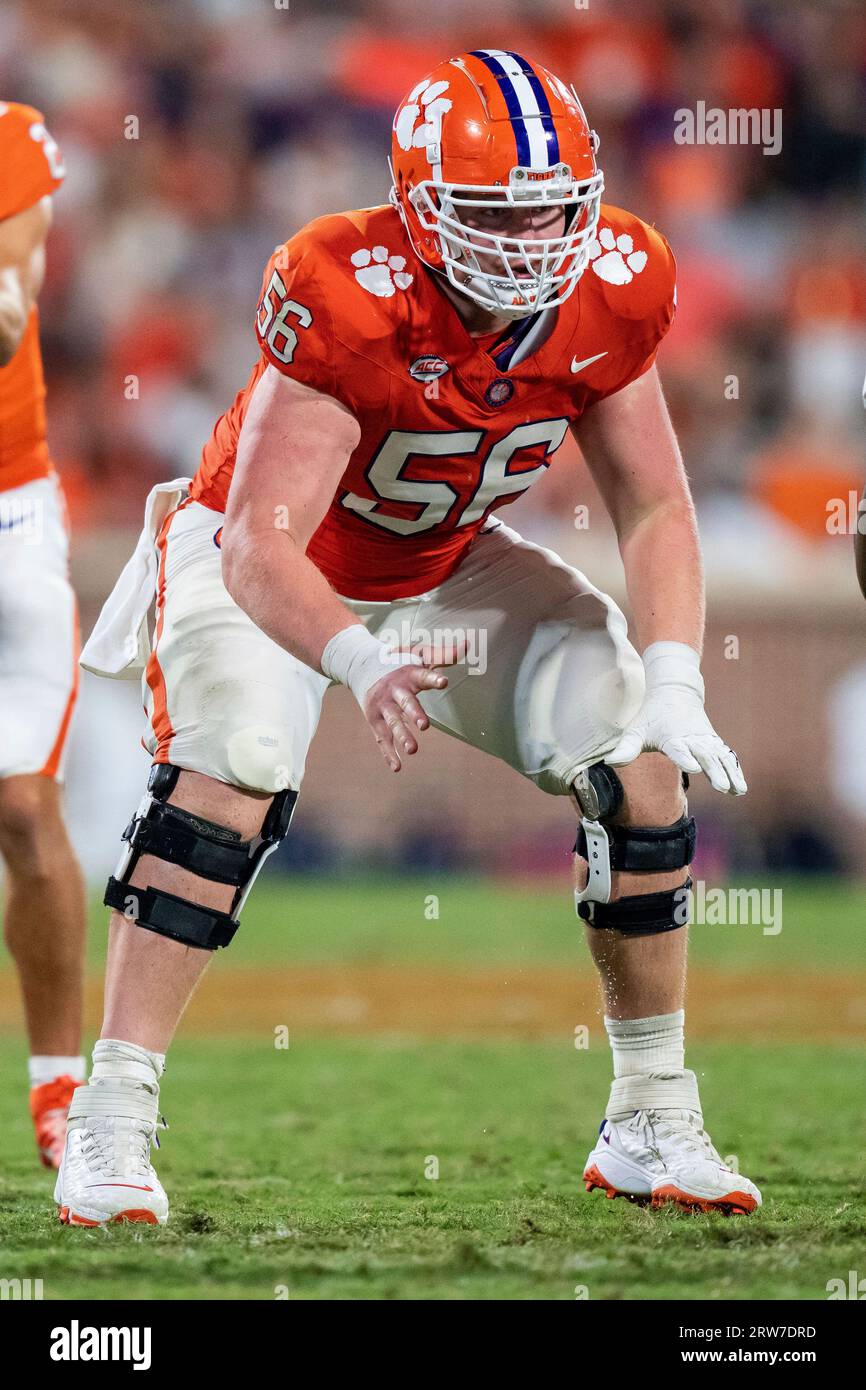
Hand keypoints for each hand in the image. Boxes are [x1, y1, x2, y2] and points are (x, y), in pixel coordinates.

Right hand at [364, 640, 462, 771]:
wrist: (362, 664)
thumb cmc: (400, 661)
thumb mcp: (420, 654)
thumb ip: (443, 655)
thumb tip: (468, 645)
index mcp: (408, 673)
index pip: (423, 676)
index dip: (433, 679)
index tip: (443, 682)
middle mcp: (394, 690)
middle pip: (405, 702)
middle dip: (414, 714)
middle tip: (425, 726)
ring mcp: (383, 706)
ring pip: (393, 723)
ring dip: (402, 736)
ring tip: (413, 750)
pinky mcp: (375, 719)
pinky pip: (382, 738)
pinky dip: (388, 753)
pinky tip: (397, 767)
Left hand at [607, 642, 746, 795]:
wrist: (675, 692)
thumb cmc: (651, 716)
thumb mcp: (636, 730)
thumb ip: (626, 749)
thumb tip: (610, 762)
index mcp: (671, 735)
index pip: (678, 748)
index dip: (685, 757)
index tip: (693, 768)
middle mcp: (691, 737)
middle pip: (704, 754)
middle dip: (714, 770)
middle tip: (721, 787)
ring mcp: (705, 739)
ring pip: (720, 756)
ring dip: (730, 773)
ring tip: (737, 791)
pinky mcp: (713, 741)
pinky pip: (726, 756)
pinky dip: (735, 769)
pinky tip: (740, 788)